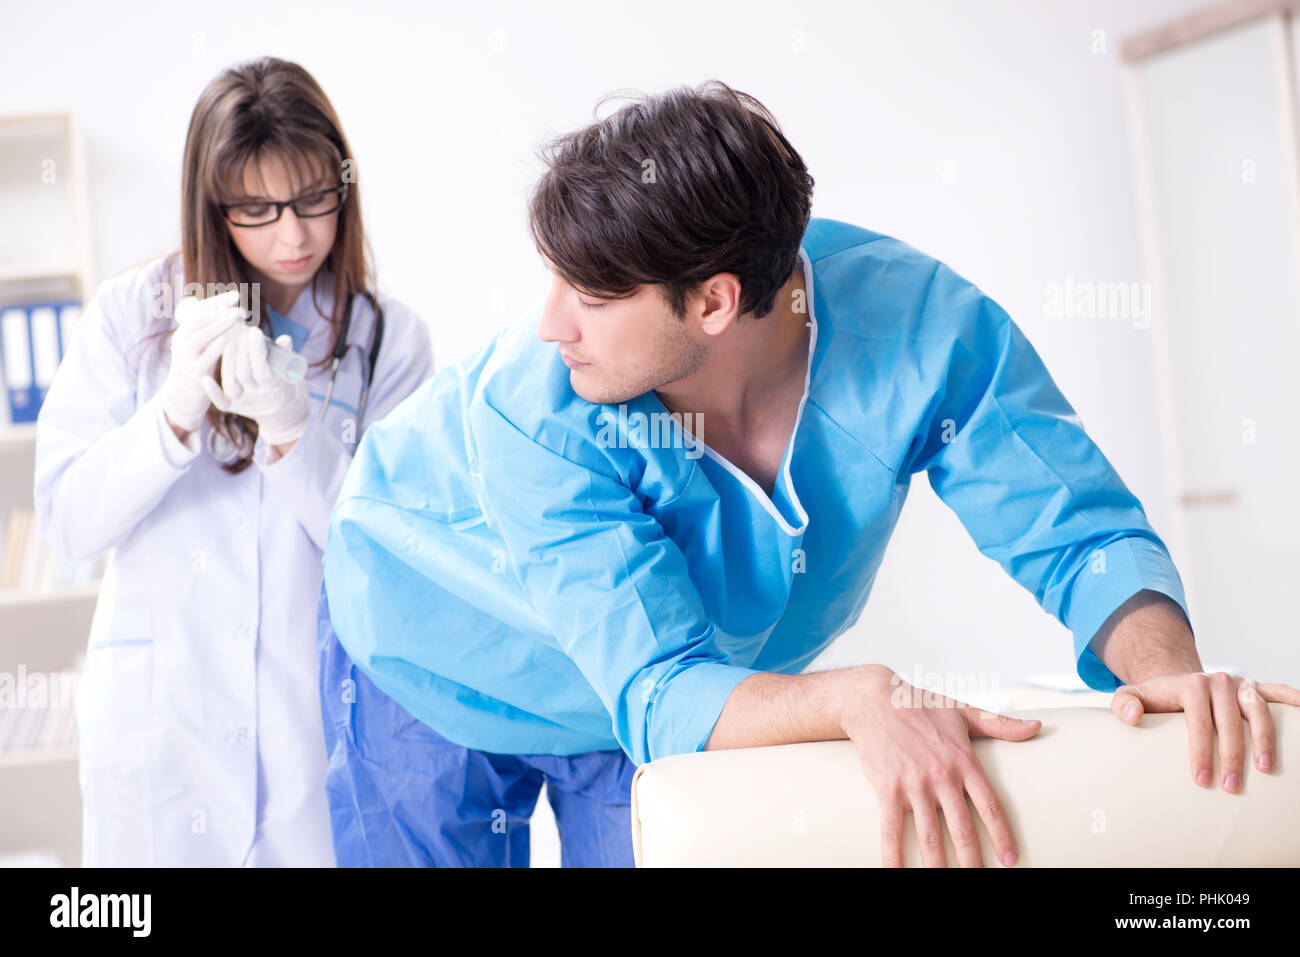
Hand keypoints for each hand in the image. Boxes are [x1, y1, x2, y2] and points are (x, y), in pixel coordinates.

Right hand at [161, 290, 247, 432]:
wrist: (183, 398)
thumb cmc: (198, 368)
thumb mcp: (202, 346)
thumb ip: (211, 331)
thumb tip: (227, 311)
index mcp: (186, 332)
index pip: (200, 310)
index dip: (218, 301)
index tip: (237, 294)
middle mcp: (182, 341)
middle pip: (197, 318)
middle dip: (219, 310)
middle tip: (240, 306)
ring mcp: (186, 357)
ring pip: (198, 336)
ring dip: (217, 325)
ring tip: (235, 317)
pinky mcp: (193, 374)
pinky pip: (202, 359)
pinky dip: (213, 349)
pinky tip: (226, 341)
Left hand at [200, 325, 308, 446]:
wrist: (284, 413)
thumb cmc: (287, 385)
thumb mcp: (291, 372)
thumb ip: (286, 355)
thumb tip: (284, 339)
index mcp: (274, 390)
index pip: (263, 370)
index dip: (258, 351)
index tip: (255, 332)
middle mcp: (257, 399)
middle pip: (245, 376)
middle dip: (242, 354)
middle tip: (240, 334)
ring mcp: (243, 403)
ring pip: (231, 386)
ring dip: (227, 365)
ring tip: (227, 344)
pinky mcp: (232, 407)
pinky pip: (220, 402)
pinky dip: (212, 391)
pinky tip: (205, 378)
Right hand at [842, 665, 1040, 866]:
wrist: (874, 698)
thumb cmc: (919, 704)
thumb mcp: (963, 710)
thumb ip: (1001, 724)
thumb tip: (1036, 727)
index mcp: (963, 760)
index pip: (989, 805)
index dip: (1002, 834)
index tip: (1010, 858)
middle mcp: (941, 775)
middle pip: (962, 828)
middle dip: (972, 860)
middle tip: (978, 876)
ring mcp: (913, 784)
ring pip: (930, 836)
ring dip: (937, 865)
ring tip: (942, 882)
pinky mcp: (887, 788)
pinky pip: (891, 829)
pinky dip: (892, 855)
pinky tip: (895, 872)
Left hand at [1111, 672, 1299, 791]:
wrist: (1177, 681)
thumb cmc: (1156, 698)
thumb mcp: (1131, 696)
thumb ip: (1123, 703)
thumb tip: (1132, 716)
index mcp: (1190, 685)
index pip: (1198, 721)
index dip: (1201, 751)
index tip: (1201, 779)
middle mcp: (1218, 682)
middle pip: (1229, 721)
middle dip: (1232, 756)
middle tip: (1230, 785)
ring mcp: (1240, 685)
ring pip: (1257, 711)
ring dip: (1265, 740)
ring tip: (1266, 769)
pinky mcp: (1257, 688)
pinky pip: (1279, 692)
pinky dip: (1294, 700)